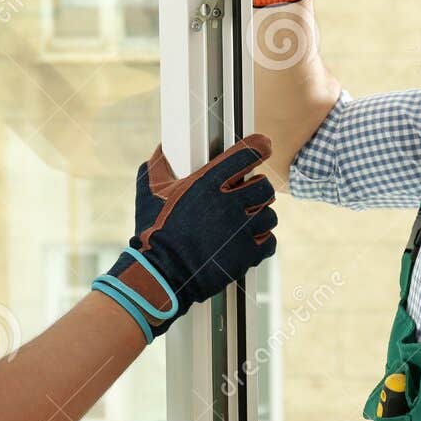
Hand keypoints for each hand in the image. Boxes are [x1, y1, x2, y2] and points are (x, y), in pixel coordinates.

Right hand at [91, 135, 276, 341]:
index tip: (263, 146)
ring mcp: (240, 230)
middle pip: (265, 187)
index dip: (259, 147)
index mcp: (207, 183)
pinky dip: (262, 242)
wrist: (160, 273)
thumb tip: (161, 150)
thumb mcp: (149, 193)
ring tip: (246, 222)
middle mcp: (228, 203)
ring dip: (260, 218)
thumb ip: (158, 167)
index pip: (246, 154)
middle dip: (259, 189)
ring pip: (270, 215)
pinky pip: (270, 242)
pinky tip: (249, 241)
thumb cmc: (153, 233)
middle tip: (249, 195)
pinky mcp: (247, 255)